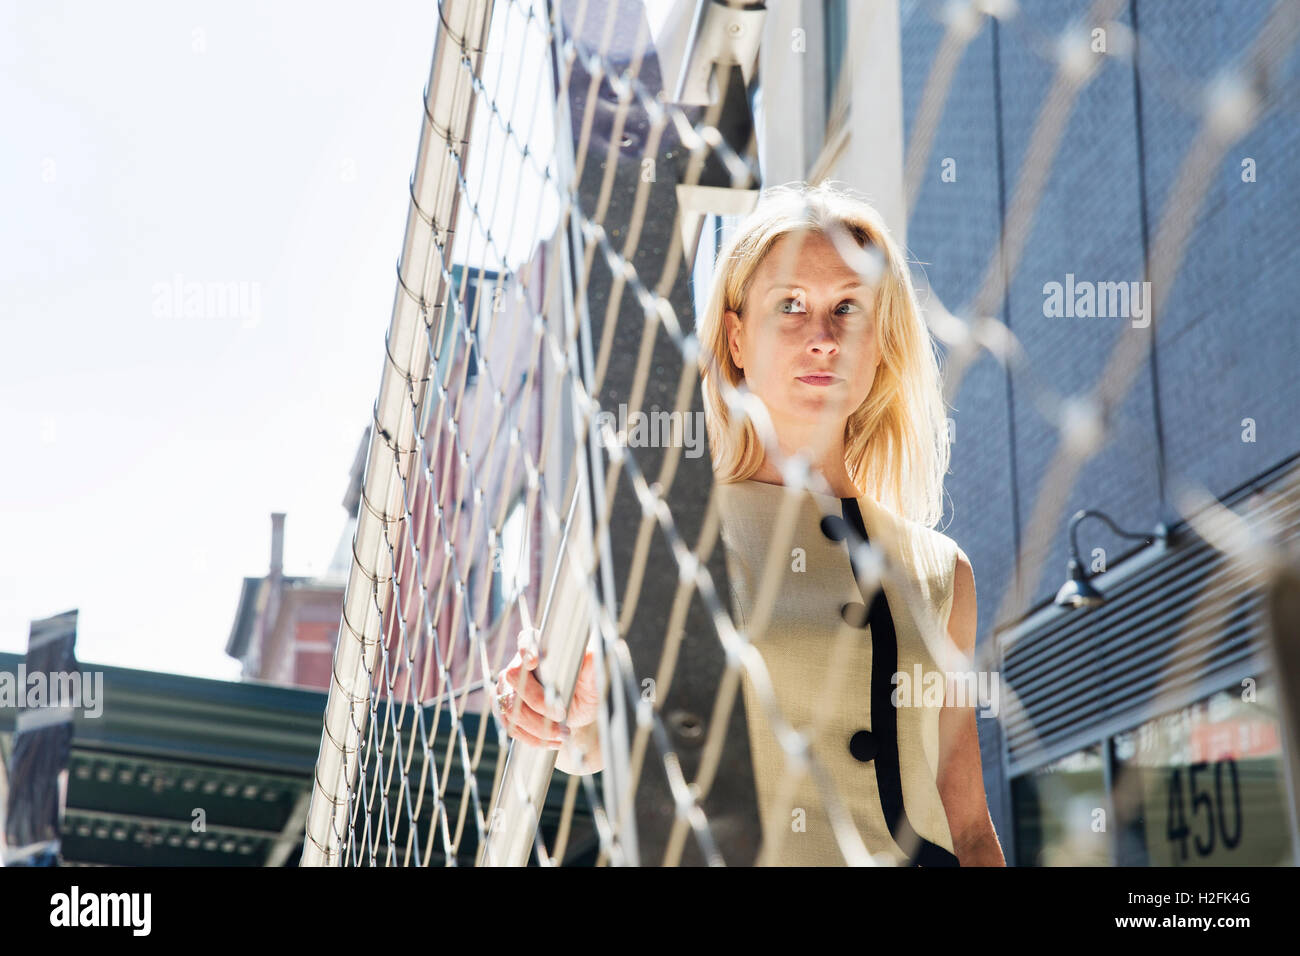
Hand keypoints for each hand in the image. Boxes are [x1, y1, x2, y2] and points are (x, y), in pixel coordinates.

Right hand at [492, 631, 599, 748]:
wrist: (579, 714)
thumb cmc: (585, 688)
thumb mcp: (593, 677)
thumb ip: (590, 665)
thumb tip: (589, 655)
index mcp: (538, 648)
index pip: (525, 640)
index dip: (525, 649)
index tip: (534, 661)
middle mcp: (517, 666)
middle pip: (514, 679)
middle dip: (538, 701)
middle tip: (562, 714)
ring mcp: (507, 690)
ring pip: (511, 709)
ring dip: (537, 726)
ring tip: (562, 733)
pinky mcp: (506, 713)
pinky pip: (512, 728)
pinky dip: (533, 738)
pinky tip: (552, 741)